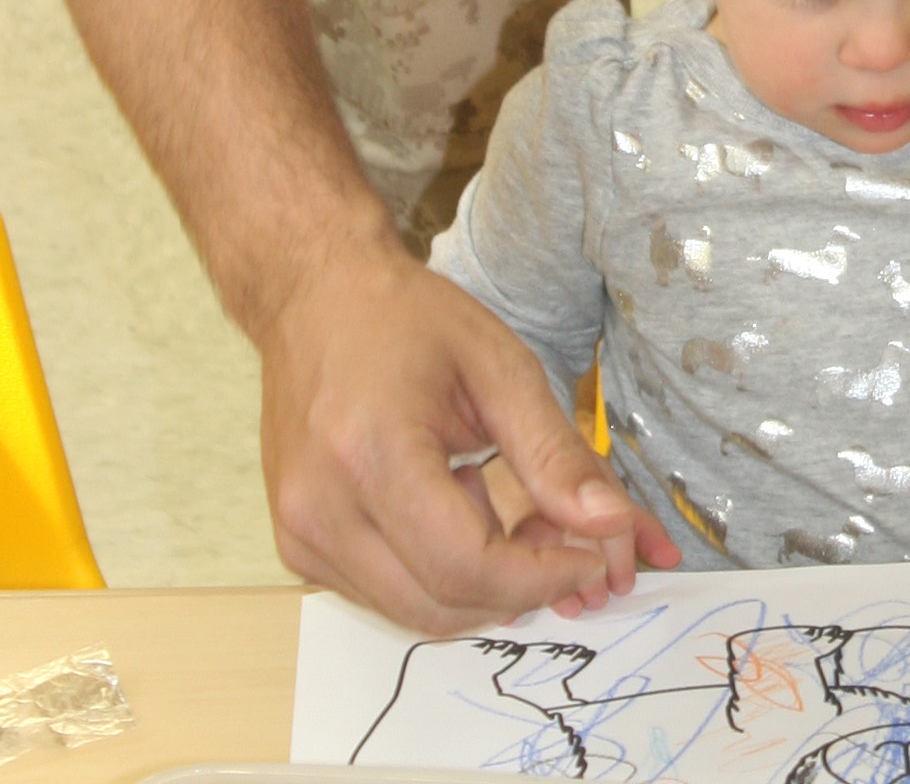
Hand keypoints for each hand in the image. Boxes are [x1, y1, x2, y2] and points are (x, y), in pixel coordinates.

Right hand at [257, 234, 680, 630]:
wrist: (316, 298)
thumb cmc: (407, 319)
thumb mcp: (500, 367)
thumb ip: (556, 454)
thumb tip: (612, 524)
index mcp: (371, 453)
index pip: (465, 566)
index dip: (542, 577)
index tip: (594, 556)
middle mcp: (320, 509)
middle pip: (440, 605)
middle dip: (520, 588)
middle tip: (565, 539)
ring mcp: (300, 534)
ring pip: (414, 612)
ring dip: (483, 586)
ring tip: (509, 510)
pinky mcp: (297, 544)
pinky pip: (384, 594)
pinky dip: (440, 574)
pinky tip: (458, 507)